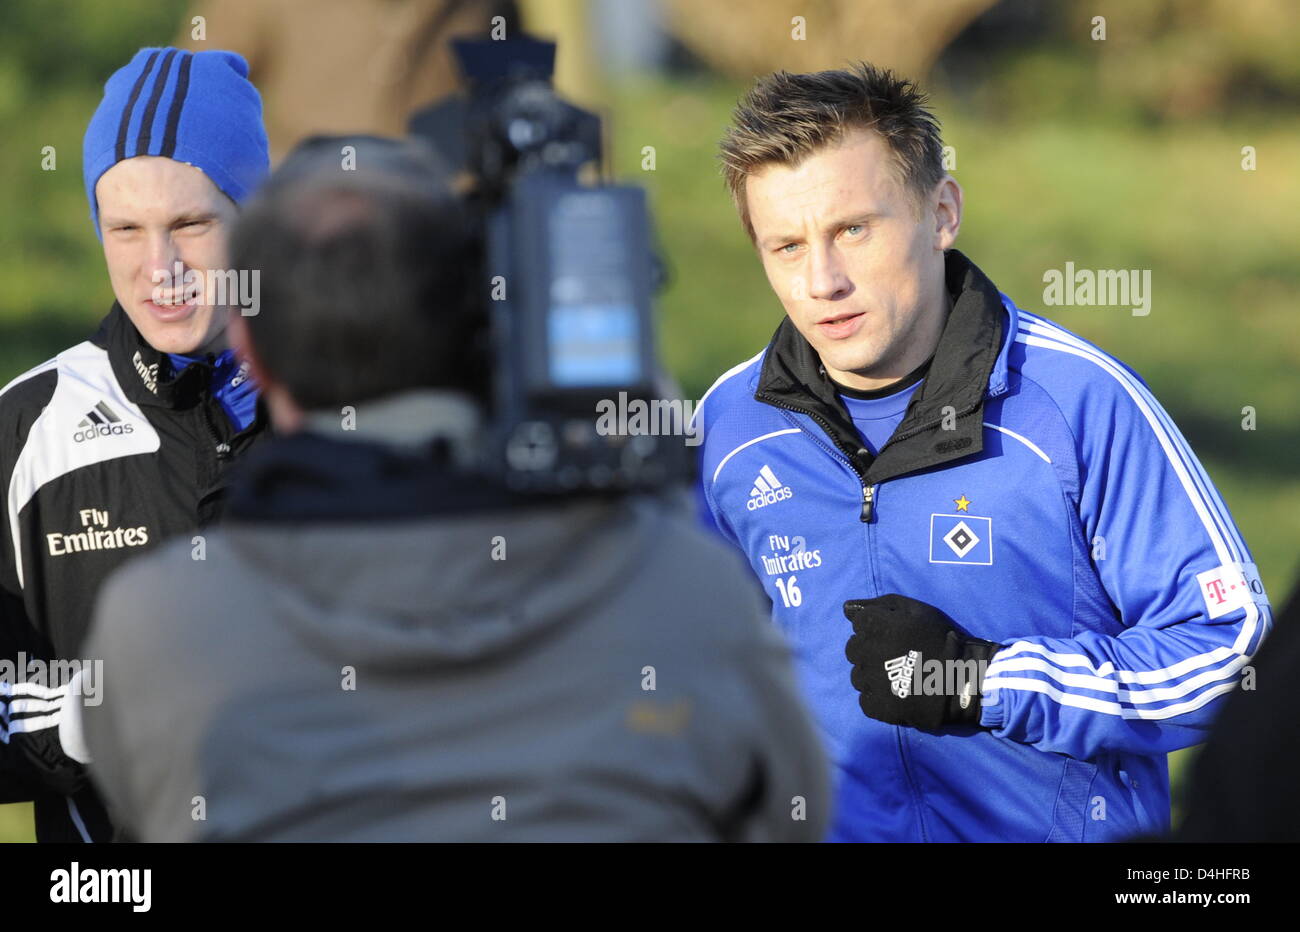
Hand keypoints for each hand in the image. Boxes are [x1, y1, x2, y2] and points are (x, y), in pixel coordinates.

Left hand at [843, 593, 1000, 728]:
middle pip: (853, 650)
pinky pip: (865, 701)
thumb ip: (879, 605)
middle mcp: (866, 652)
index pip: (858, 623)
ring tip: (897, 677)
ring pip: (857, 676)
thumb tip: (847, 608)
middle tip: (896, 657)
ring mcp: (871, 681)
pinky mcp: (878, 706)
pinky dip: (877, 699)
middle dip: (870, 651)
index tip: (895, 636)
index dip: (876, 628)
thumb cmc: (941, 639)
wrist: (964, 679)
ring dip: (871, 676)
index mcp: (875, 626)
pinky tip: (896, 695)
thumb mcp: (916, 610)